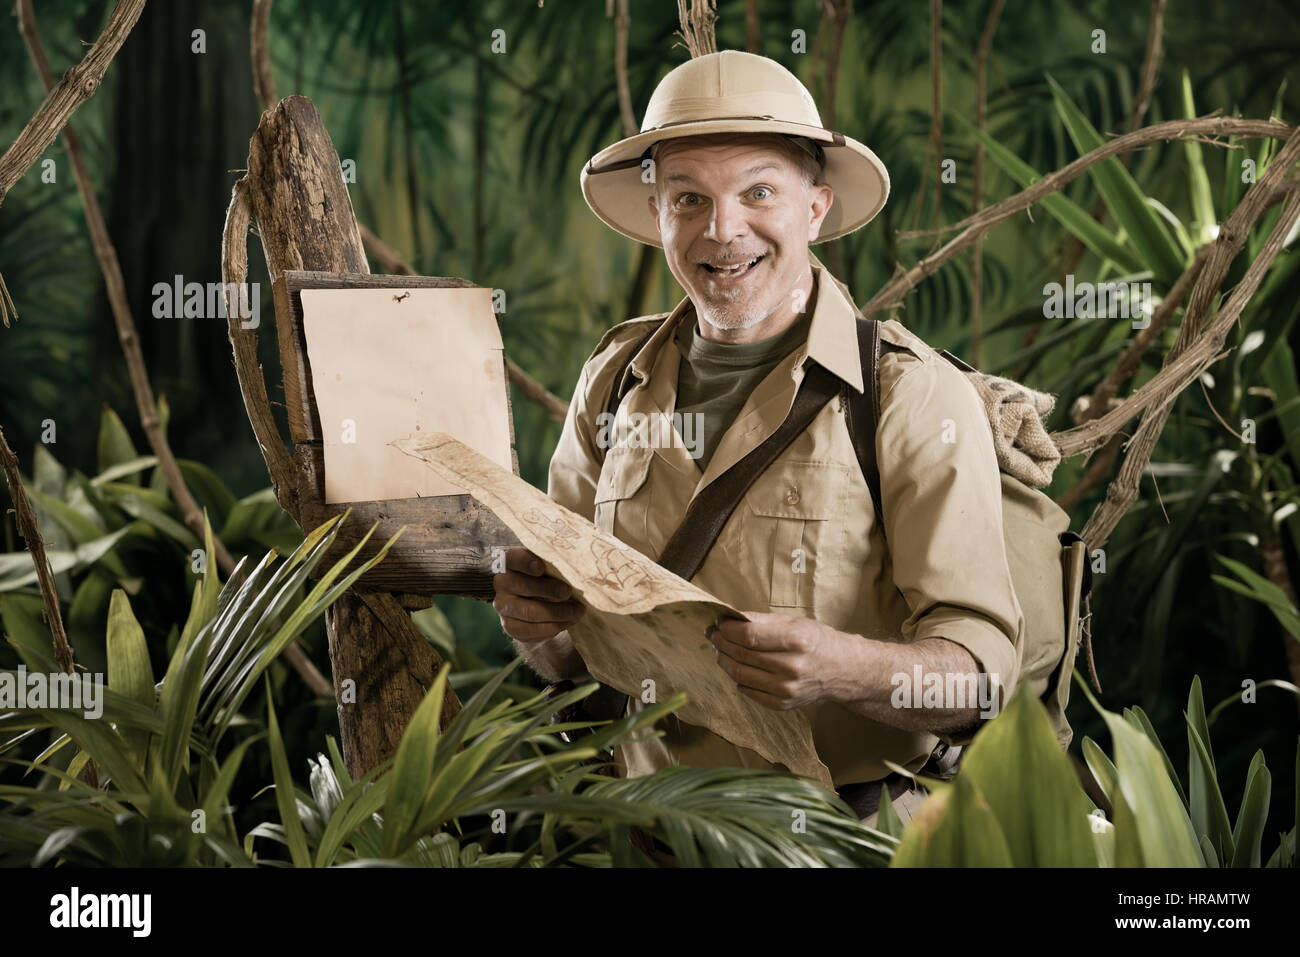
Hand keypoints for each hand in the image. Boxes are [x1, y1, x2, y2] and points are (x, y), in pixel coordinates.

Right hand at [492, 547, 584, 642]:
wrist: (536, 601)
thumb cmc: (546, 576)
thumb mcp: (548, 565)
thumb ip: (554, 565)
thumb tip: (573, 573)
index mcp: (510, 562)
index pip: (515, 559)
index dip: (527, 563)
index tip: (541, 568)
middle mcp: (502, 583)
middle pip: (524, 586)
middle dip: (550, 590)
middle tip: (569, 592)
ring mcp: (503, 606)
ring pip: (530, 612)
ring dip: (558, 613)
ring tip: (577, 611)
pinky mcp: (509, 626)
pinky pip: (532, 630)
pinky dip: (554, 627)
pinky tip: (568, 621)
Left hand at [707, 611, 861, 710]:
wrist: (842, 670)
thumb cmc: (817, 641)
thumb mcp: (794, 622)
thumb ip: (761, 620)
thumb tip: (729, 618)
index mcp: (796, 641)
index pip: (748, 636)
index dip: (727, 629)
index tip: (718, 622)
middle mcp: (791, 667)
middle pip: (741, 655)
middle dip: (720, 643)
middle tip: (712, 634)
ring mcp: (786, 689)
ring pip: (739, 675)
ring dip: (723, 660)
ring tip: (719, 649)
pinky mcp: (782, 704)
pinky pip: (747, 691)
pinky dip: (737, 678)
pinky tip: (736, 666)